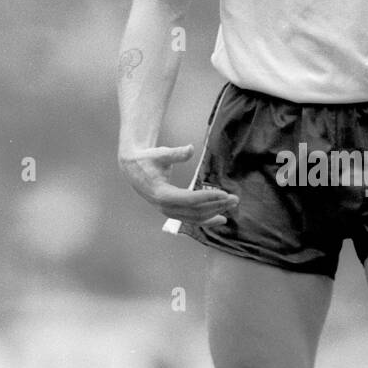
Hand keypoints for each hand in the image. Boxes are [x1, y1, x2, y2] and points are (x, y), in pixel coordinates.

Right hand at [118, 143, 237, 229]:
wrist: (132, 169)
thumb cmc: (147, 159)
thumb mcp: (160, 153)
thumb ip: (175, 153)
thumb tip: (190, 149)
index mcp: (161, 193)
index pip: (189, 199)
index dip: (207, 197)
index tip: (224, 194)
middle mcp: (165, 206)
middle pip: (195, 210)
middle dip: (216, 205)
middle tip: (235, 199)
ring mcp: (168, 211)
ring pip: (194, 217)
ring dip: (214, 212)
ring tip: (231, 206)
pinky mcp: (172, 212)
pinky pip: (191, 219)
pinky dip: (206, 219)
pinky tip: (221, 218)